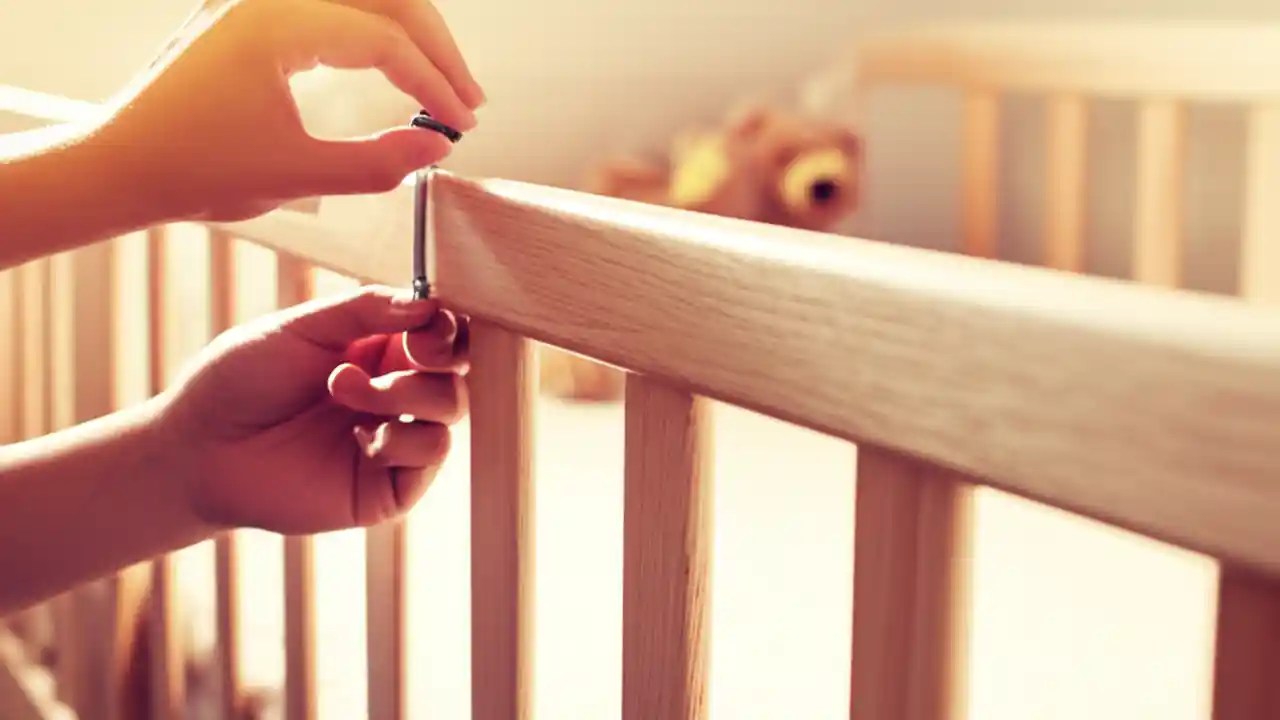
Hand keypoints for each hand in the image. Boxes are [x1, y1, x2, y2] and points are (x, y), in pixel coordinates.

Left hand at [91, 0, 483, 222]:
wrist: (118, 164)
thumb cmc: (191, 168)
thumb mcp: (295, 174)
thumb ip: (376, 162)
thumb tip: (436, 148)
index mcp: (275, 22)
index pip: (385, 39)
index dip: (434, 84)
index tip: (460, 126)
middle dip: (436, 47)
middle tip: (468, 101)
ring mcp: (257, 1)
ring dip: (409, 35)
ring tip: (441, 84)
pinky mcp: (251, 16)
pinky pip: (332, 10)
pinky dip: (373, 35)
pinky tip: (392, 69)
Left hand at [157, 285, 468, 533]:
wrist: (200, 448)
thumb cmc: (240, 381)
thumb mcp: (301, 327)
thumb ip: (365, 309)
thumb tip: (428, 304)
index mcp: (377, 351)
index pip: (440, 335)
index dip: (444, 328)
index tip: (424, 325)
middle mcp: (393, 393)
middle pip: (455, 371)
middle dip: (431, 359)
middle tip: (397, 354)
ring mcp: (394, 440)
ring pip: (450, 410)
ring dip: (405, 395)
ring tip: (343, 393)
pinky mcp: (388, 486)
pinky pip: (429, 457)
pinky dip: (400, 439)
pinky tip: (357, 438)